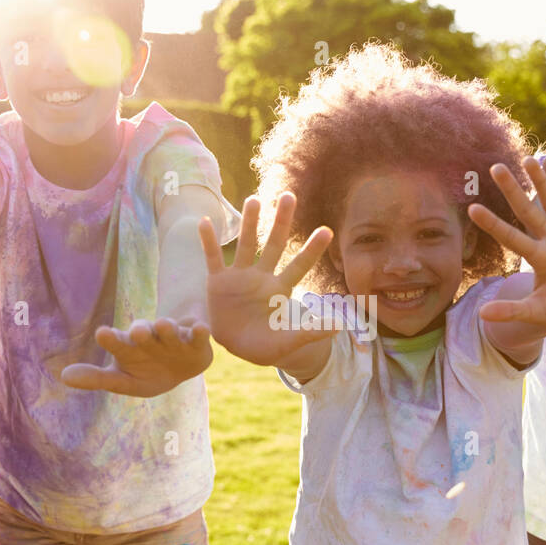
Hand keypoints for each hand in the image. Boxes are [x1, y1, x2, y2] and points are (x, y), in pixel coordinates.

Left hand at [60, 317, 212, 395]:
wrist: (181, 368)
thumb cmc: (146, 372)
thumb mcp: (123, 380)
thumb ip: (97, 378)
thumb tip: (64, 376)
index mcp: (129, 347)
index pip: (117, 342)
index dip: (111, 339)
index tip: (103, 333)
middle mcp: (149, 337)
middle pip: (143, 332)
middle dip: (140, 331)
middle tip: (136, 332)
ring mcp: (173, 337)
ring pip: (168, 330)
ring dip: (166, 328)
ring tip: (164, 326)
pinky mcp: (196, 340)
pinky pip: (198, 334)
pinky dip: (199, 331)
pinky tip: (200, 328)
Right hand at [197, 193, 334, 365]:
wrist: (233, 348)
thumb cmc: (263, 346)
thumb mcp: (287, 342)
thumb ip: (310, 332)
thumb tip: (340, 326)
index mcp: (280, 290)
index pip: (299, 266)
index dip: (312, 250)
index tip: (327, 231)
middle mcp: (261, 277)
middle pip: (274, 245)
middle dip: (281, 222)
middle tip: (289, 196)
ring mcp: (239, 277)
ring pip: (246, 245)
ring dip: (249, 223)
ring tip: (254, 199)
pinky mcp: (218, 282)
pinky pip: (213, 258)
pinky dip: (208, 242)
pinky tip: (206, 222)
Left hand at [475, 156, 545, 330]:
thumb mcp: (537, 312)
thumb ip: (512, 311)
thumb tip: (482, 316)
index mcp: (537, 257)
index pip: (509, 236)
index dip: (492, 223)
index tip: (472, 208)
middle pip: (527, 211)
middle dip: (512, 190)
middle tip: (495, 167)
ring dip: (544, 180)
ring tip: (531, 157)